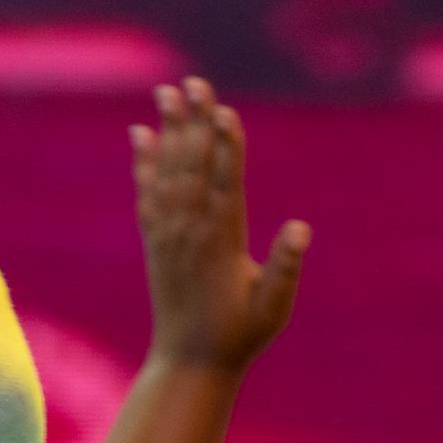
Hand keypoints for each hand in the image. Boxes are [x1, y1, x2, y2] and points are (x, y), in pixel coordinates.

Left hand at [134, 78, 308, 372]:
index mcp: (222, 243)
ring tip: (166, 91)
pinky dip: (144, 163)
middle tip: (192, 81)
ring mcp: (169, 235)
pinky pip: (147, 194)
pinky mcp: (155, 241)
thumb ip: (285, 268)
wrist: (189, 361)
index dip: (225, 146)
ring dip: (168, 130)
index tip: (222, 110)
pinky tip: (141, 133)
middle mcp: (191, 232)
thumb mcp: (273, 307)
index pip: (225, 184)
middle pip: (193, 166)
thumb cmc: (241, 335)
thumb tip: (301, 229)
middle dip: (194, 122)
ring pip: (168, 173)